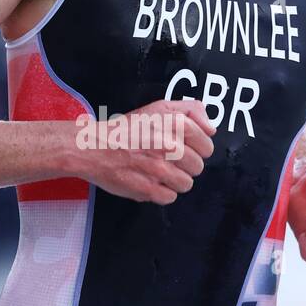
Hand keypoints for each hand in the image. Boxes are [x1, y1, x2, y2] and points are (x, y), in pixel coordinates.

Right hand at [78, 98, 215, 203]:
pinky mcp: (148, 189)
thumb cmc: (127, 129)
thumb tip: (211, 129)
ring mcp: (159, 169)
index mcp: (175, 124)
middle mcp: (169, 146)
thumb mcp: (159, 107)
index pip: (207, 146)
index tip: (182, 148)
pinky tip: (149, 181)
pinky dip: (161, 193)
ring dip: (174, 180)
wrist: (94, 147)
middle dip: (184, 165)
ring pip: (186, 184)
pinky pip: (170, 197)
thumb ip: (191, 111)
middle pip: (198, 167)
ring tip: (158, 172)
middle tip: (166, 160)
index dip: (196, 148)